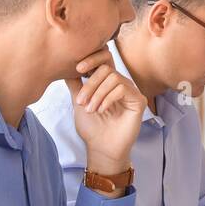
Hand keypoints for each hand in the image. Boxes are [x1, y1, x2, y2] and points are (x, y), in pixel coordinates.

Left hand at [64, 49, 146, 175]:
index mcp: (108, 82)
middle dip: (90, 84)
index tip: (77, 69)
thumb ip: (75, 84)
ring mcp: (131, 92)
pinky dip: (108, 98)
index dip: (92, 58)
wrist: (101, 147)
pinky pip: (123, 89)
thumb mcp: (79, 101)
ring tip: (90, 109)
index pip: (104, 59)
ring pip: (114, 78)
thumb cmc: (92, 127)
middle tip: (81, 101)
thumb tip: (65, 66)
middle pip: (106, 68)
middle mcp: (121, 84)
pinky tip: (101, 110)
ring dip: (97, 94)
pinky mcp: (139, 101)